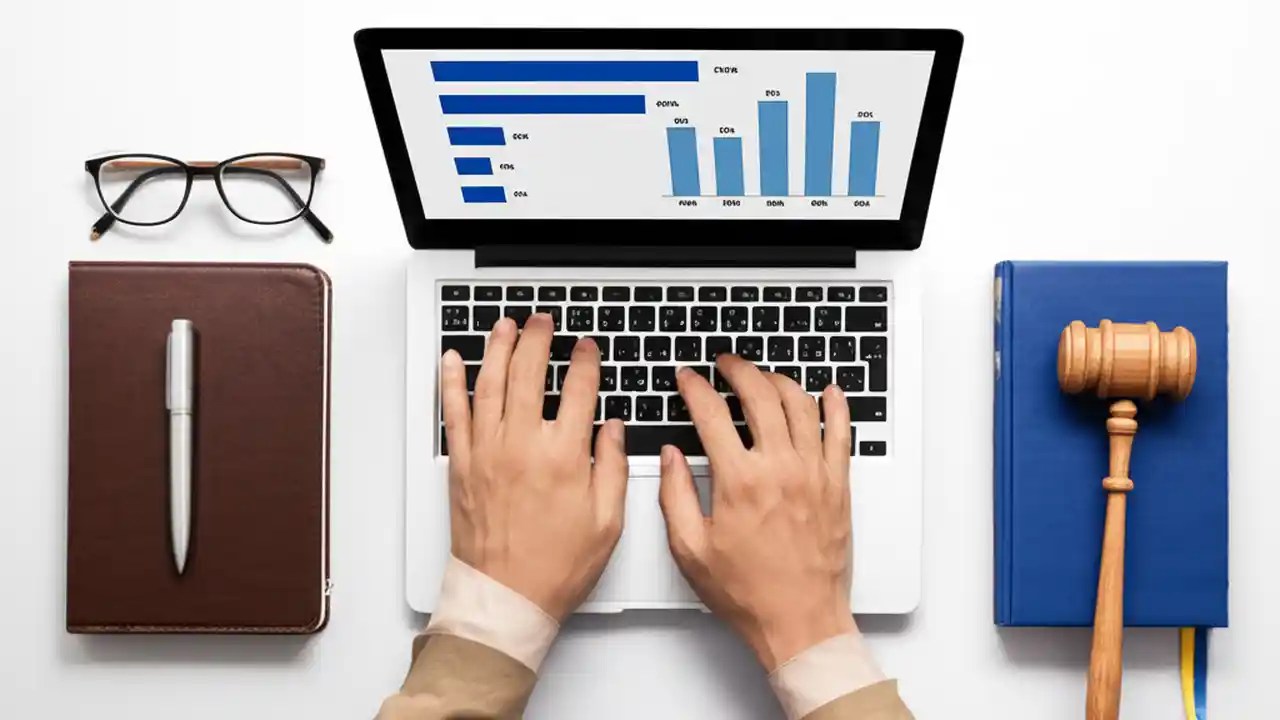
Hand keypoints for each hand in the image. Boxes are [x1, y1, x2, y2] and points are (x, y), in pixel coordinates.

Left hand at [440, 314, 627, 620]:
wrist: (507, 598)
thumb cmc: (555, 568)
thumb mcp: (607, 522)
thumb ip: (613, 467)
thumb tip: (612, 429)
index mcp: (565, 458)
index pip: (578, 390)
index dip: (585, 362)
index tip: (587, 349)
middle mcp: (523, 447)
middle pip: (529, 373)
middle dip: (538, 339)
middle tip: (543, 322)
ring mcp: (487, 453)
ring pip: (490, 384)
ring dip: (497, 348)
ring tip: (505, 326)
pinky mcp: (462, 465)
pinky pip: (453, 413)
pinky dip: (452, 383)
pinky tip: (454, 361)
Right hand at [659, 356, 854, 669]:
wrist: (800, 621)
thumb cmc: (749, 593)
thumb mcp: (691, 549)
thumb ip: (676, 495)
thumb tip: (672, 457)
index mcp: (740, 481)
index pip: (712, 414)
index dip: (695, 387)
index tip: (688, 378)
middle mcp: (780, 469)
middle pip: (760, 395)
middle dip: (739, 370)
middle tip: (726, 364)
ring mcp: (814, 473)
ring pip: (801, 405)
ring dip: (779, 381)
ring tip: (764, 376)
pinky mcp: (838, 485)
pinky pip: (841, 432)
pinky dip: (835, 406)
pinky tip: (828, 393)